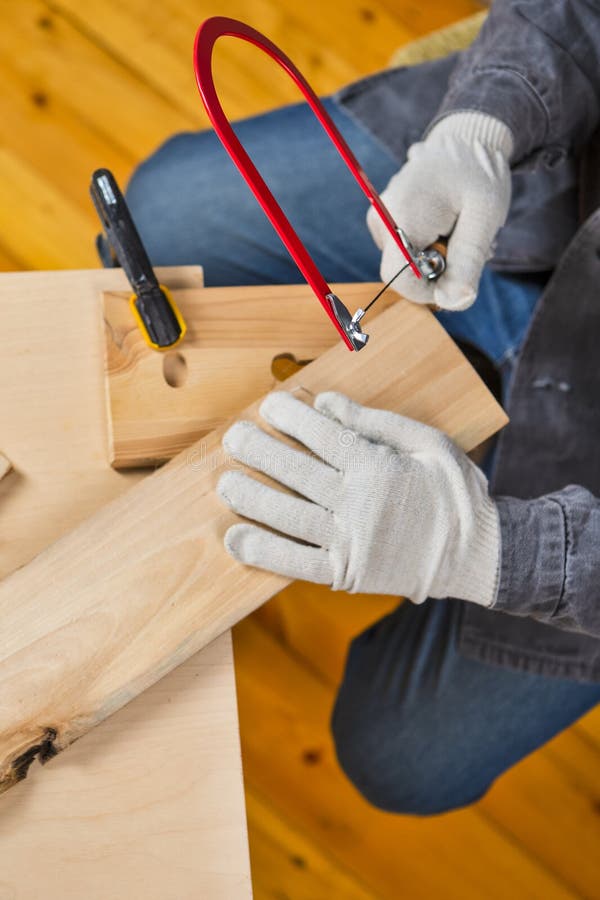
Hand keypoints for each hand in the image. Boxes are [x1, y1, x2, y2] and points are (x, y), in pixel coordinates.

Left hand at [217, 391, 499, 605]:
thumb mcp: (429, 443)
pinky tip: (235, 539)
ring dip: (252, 499)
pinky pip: (297, 563)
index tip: (268, 406)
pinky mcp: (346, 573)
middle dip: (259, 452)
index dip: (291, 419)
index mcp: (380, 468)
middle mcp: (360, 505)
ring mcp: (351, 542)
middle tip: (232, 438)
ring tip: (225, 483)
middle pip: (297, 475)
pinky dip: (263, 552)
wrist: (477, 555)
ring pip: (290, 517)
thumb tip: (326, 402)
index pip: (324, 437)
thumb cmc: (454, 492)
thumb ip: (376, 422)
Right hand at [368, 112, 512, 310]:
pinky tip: (450, 223)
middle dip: (440, 268)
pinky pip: (405, 248)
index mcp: (402, 215)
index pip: (398, 278)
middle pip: (405, 271)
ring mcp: (381, 216)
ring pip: (407, 262)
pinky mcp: (385, 218)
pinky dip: (431, 245)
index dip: (428, 291)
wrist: (467, 135)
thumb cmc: (479, 172)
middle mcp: (382, 217)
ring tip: (462, 228)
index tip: (458, 280)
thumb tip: (453, 303)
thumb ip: (468, 263)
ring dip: (439, 257)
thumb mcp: (484, 219)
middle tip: (471, 243)